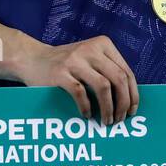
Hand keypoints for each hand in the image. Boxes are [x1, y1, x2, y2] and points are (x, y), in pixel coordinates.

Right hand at [15, 35, 139, 124]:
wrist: (31, 59)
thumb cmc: (67, 64)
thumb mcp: (89, 58)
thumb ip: (107, 70)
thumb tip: (129, 99)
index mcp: (102, 45)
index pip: (126, 72)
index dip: (133, 94)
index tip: (132, 110)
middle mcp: (90, 50)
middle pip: (118, 79)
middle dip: (123, 103)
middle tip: (120, 120)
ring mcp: (74, 60)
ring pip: (103, 87)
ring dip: (108, 108)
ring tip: (106, 121)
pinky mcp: (60, 73)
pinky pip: (80, 93)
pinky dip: (87, 107)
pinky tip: (87, 115)